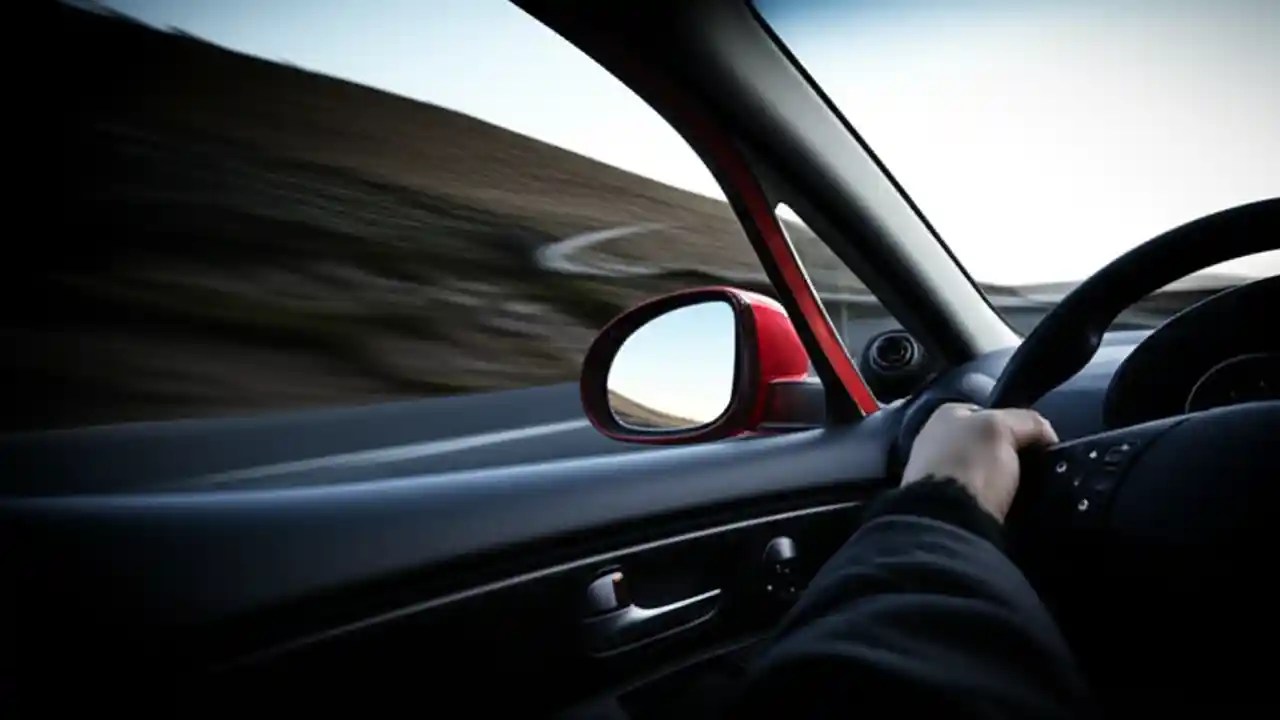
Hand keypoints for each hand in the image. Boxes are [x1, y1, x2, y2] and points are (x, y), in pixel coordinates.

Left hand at [902, 403, 1058, 521]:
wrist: (945, 523)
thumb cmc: (971, 463)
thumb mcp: (1002, 428)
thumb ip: (1027, 422)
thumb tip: (1045, 436)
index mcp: (945, 416)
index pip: (992, 414)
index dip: (1019, 427)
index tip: (1039, 446)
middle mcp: (935, 441)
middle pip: (987, 444)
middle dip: (1009, 456)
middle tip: (1037, 472)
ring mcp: (935, 476)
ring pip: (984, 473)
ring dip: (1004, 482)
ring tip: (1028, 494)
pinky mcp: (943, 507)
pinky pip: (978, 498)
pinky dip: (993, 502)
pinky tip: (1009, 510)